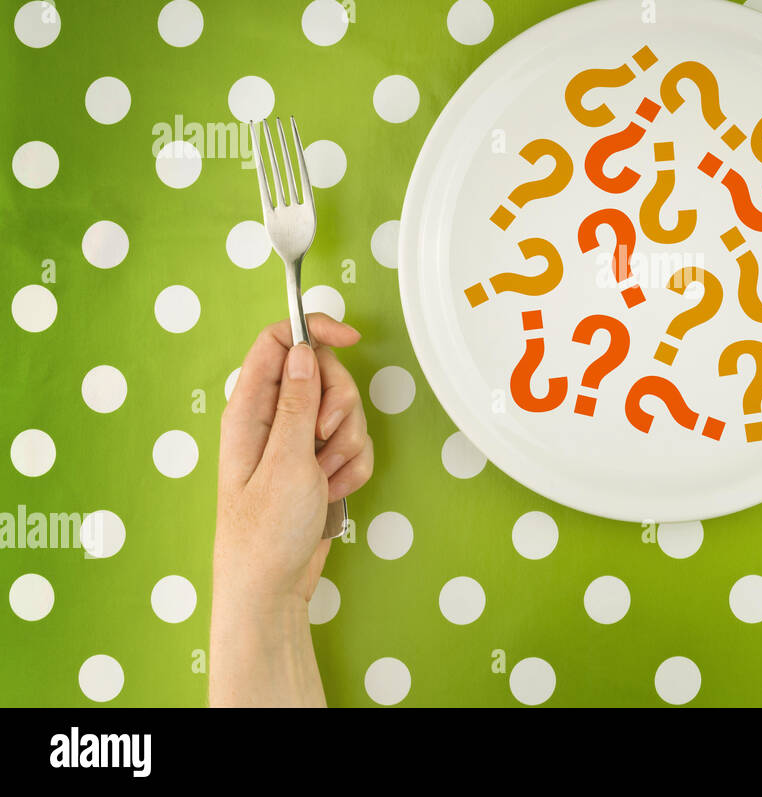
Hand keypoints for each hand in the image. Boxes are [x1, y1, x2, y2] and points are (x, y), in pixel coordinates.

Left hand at [210, 314, 372, 706]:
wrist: (271, 589)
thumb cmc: (264, 533)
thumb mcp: (285, 461)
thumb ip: (296, 401)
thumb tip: (303, 350)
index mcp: (250, 409)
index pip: (279, 341)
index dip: (315, 330)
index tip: (352, 339)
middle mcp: (272, 419)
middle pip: (323, 374)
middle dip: (340, 405)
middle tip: (326, 439)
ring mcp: (296, 443)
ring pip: (344, 412)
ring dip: (347, 444)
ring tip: (324, 479)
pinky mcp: (318, 464)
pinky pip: (353, 446)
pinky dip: (351, 469)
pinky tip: (332, 493)